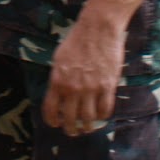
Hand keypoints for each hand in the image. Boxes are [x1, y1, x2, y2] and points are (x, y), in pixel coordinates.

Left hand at [42, 14, 123, 136]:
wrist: (98, 28)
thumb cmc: (77, 39)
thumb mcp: (59, 58)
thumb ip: (58, 78)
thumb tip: (58, 94)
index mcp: (57, 80)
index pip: (50, 110)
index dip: (52, 121)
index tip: (56, 123)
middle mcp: (73, 88)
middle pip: (70, 119)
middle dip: (70, 129)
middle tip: (73, 131)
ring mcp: (91, 88)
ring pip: (88, 119)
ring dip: (87, 127)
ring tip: (87, 127)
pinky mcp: (108, 86)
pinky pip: (105, 109)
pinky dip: (103, 116)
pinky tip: (101, 115)